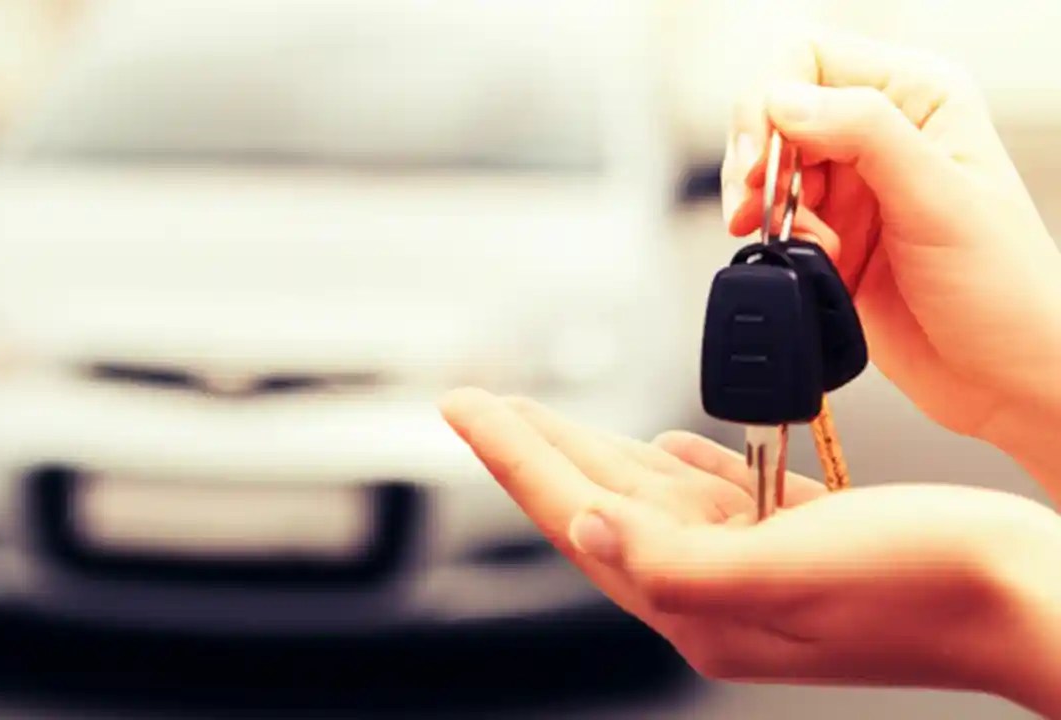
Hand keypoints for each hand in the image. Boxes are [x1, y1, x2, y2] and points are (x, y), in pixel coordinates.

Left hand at [440, 388, 1060, 713]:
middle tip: (482, 402)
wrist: (1035, 597)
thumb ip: (676, 559)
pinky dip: (678, 468)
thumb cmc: (932, 582)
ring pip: (650, 495)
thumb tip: (590, 529)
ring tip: (544, 416)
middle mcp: (717, 591)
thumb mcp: (793, 570)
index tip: (462, 404)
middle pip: (600, 502)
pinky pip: (713, 499)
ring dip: (595, 450)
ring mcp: (756, 569)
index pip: (578, 515)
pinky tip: (659, 449)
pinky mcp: (796, 546)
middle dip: (536, 447)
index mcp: (701, 602)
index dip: (513, 456)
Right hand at [722, 32, 1060, 481]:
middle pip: (775, 113)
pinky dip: (772, 243)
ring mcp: (854, 188)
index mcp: (919, 99)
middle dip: (756, 160)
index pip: (809, 59)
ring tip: (790, 240)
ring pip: (765, 169)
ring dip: (761, 206)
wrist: (1006, 381)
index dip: (771, 101)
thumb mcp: (939, 200)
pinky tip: (807, 262)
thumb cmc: (1007, 292)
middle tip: (755, 204)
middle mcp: (881, 136)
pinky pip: (772, 222)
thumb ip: (864, 135)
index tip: (761, 158)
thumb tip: (786, 101)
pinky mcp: (831, 237)